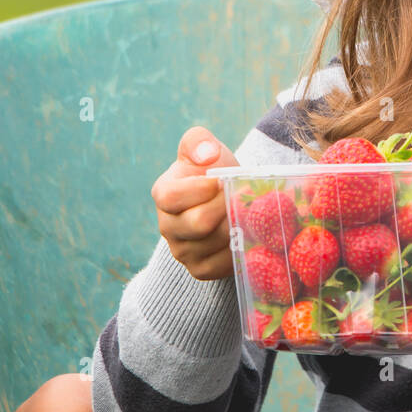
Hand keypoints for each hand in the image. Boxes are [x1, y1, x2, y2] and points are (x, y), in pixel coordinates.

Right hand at [152, 126, 238, 280]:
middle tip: (243, 196)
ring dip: (238, 225)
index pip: (172, 197)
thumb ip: (199, 142)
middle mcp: (167, 227)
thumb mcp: (206, 149)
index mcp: (163, 195)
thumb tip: (206, 154)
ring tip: (248, 211)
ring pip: (216, 243)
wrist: (226, 199)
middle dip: (227, 206)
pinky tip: (247, 231)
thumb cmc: (213, 171)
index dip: (201, 189)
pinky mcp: (201, 269)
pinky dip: (241, 247)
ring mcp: (182, 251)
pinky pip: (224, 263)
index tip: (222, 180)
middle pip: (199, 223)